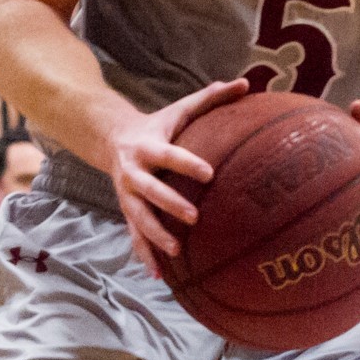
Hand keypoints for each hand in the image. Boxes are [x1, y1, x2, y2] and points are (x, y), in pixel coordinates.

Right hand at [111, 79, 248, 276]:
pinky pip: (134, 236)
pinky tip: (159, 276)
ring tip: (176, 251)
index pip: (168, 156)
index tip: (209, 173)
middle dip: (169, 204)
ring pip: (138, 218)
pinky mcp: (126, 211)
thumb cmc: (159, 125)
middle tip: (194, 217)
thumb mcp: (181, 109)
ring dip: (154, 236)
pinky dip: (144, 255)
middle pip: (150, 191)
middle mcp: (133, 172)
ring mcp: (127, 194)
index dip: (187, 163)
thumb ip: (211, 98)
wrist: (113, 139)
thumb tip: (246, 83)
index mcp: (148, 146)